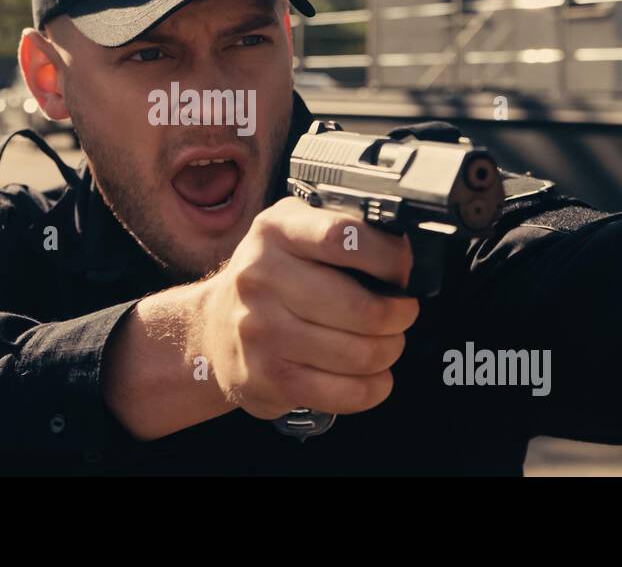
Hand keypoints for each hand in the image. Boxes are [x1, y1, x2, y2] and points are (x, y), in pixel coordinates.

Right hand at [193, 197, 419, 419]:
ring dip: (389, 351)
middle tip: (401, 314)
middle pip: (362, 307)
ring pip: (360, 354)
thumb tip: (406, 249)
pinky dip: (374, 388)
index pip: (343, 237)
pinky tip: (372, 376)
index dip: (389, 257)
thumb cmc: (272, 276)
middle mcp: (260, 277)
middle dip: (399, 315)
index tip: (403, 270)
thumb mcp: (295, 232)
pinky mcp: (267, 377)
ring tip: (385, 343)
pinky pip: (345, 393)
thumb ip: (342, 229)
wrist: (215, 327)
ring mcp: (260, 331)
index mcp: (275, 231)